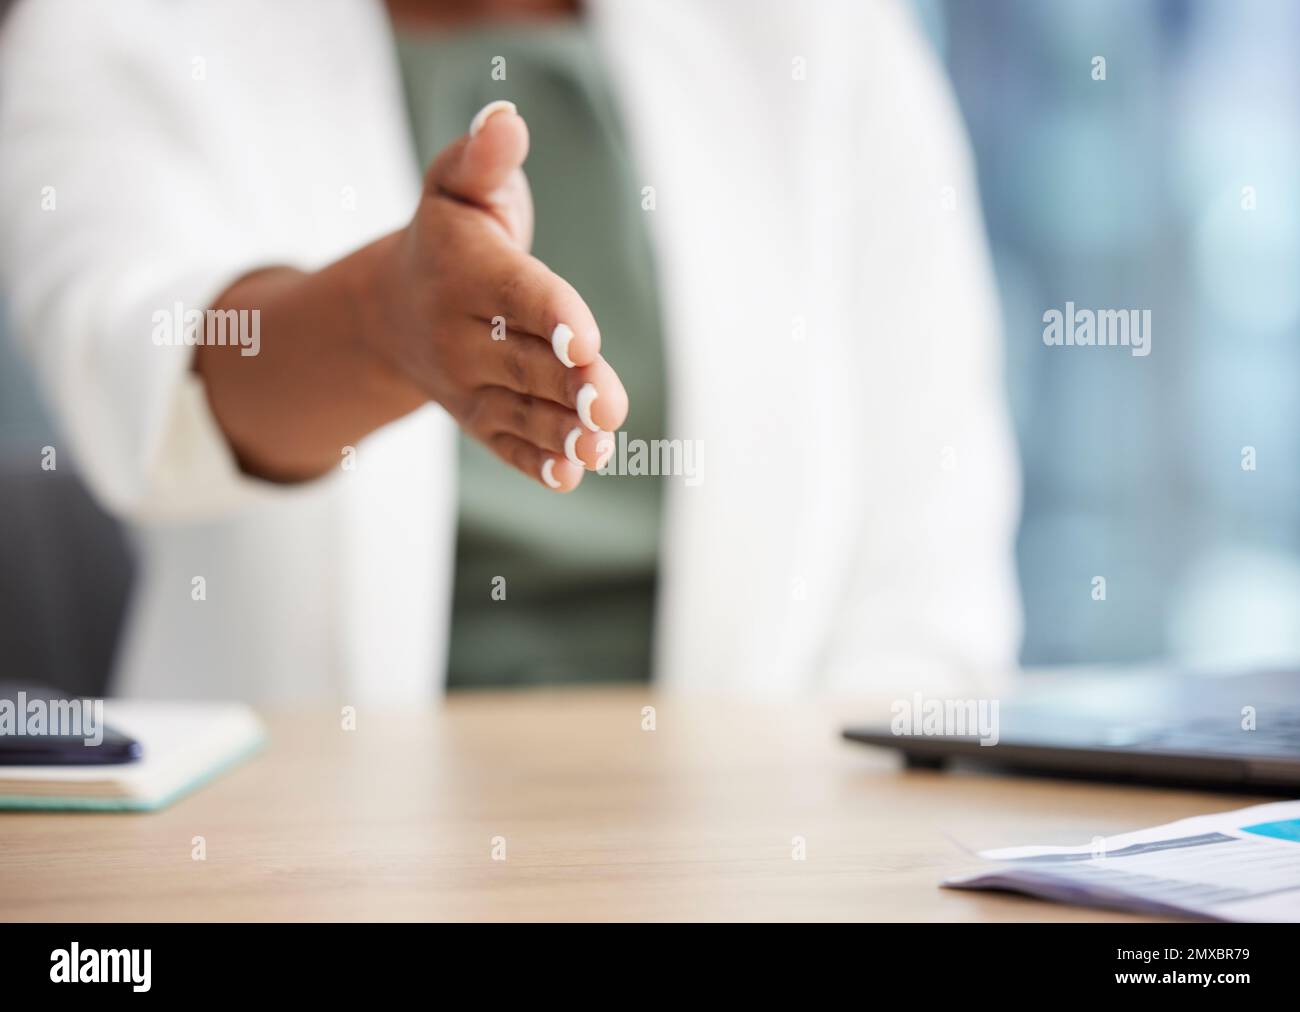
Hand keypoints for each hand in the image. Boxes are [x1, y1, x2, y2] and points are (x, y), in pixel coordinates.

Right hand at [368, 101, 627, 491]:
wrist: (391, 309)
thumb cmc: (450, 237)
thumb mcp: (457, 185)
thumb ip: (484, 158)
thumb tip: (507, 119)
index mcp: (466, 273)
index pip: (515, 295)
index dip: (552, 316)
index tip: (585, 339)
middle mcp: (461, 335)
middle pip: (525, 362)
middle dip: (570, 385)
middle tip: (610, 404)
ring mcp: (468, 384)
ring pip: (521, 411)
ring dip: (561, 432)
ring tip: (600, 446)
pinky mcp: (477, 419)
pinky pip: (504, 445)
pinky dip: (534, 462)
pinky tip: (568, 476)